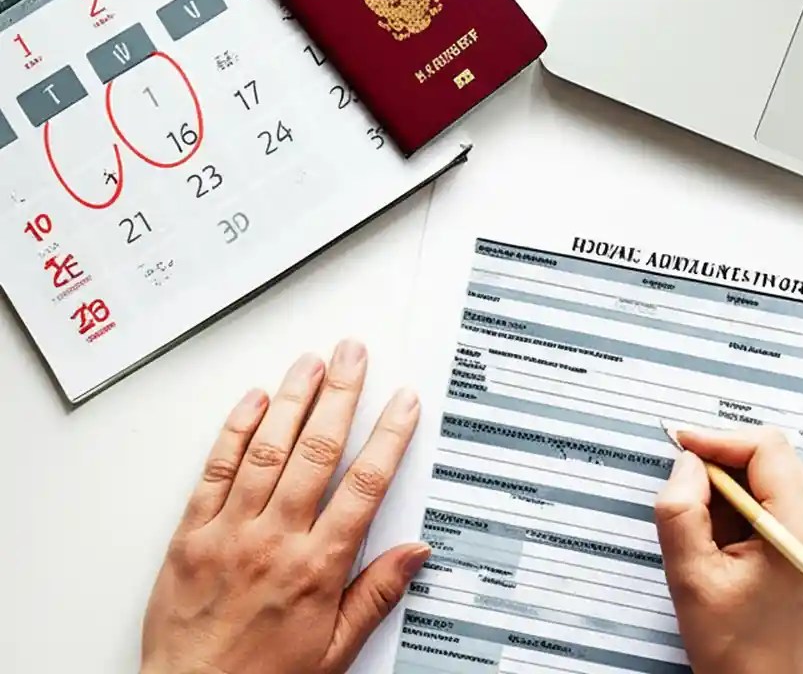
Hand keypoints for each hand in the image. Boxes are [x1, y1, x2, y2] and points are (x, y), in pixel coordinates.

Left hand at [142, 341, 429, 673]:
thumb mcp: (335, 651)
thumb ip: (376, 596)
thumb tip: (415, 554)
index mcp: (317, 569)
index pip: (363, 486)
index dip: (388, 437)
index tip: (403, 405)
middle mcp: (274, 540)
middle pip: (316, 451)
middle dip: (340, 396)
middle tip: (354, 357)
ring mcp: (229, 532)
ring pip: (267, 450)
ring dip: (292, 400)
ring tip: (311, 363)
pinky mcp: (190, 535)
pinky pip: (215, 471)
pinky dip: (235, 431)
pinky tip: (253, 402)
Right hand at [655, 428, 802, 673]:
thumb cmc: (734, 648)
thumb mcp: (690, 575)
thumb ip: (681, 509)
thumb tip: (689, 463)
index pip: (767, 450)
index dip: (719, 440)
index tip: (682, 444)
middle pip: (775, 458)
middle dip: (725, 462)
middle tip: (687, 485)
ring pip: (777, 477)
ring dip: (735, 485)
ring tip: (706, 522)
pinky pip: (782, 501)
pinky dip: (748, 504)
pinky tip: (726, 536)